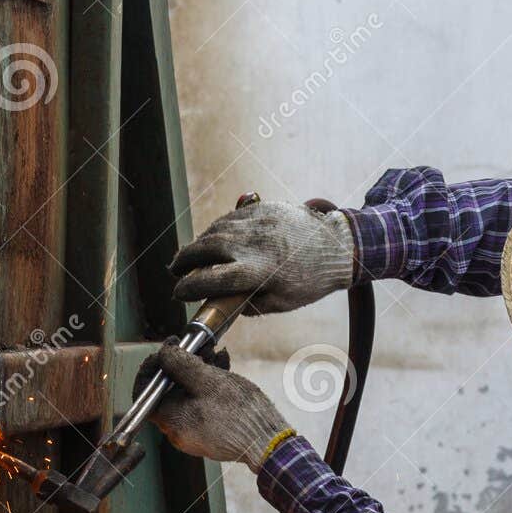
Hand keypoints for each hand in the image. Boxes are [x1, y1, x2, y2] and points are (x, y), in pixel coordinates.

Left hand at [134, 342, 290, 470]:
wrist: (268, 441)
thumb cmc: (238, 414)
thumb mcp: (207, 379)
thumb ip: (180, 364)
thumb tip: (163, 353)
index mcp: (170, 419)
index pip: (145, 391)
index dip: (153, 366)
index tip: (167, 350)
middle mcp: (177, 429)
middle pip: (169, 389)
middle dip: (182, 364)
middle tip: (197, 347)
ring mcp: (194, 431)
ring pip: (188, 394)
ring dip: (199, 371)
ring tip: (216, 355)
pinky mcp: (210, 431)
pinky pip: (203, 403)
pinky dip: (210, 386)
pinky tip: (223, 369)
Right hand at [170, 201, 354, 314]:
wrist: (337, 246)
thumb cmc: (310, 280)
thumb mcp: (281, 302)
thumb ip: (250, 304)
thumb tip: (225, 304)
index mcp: (258, 271)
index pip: (212, 279)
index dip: (190, 286)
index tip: (178, 292)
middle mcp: (253, 243)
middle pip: (206, 248)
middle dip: (185, 259)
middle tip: (174, 270)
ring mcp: (257, 222)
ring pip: (215, 230)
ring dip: (198, 244)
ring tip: (189, 256)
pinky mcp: (263, 208)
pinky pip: (230, 218)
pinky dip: (216, 229)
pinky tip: (211, 239)